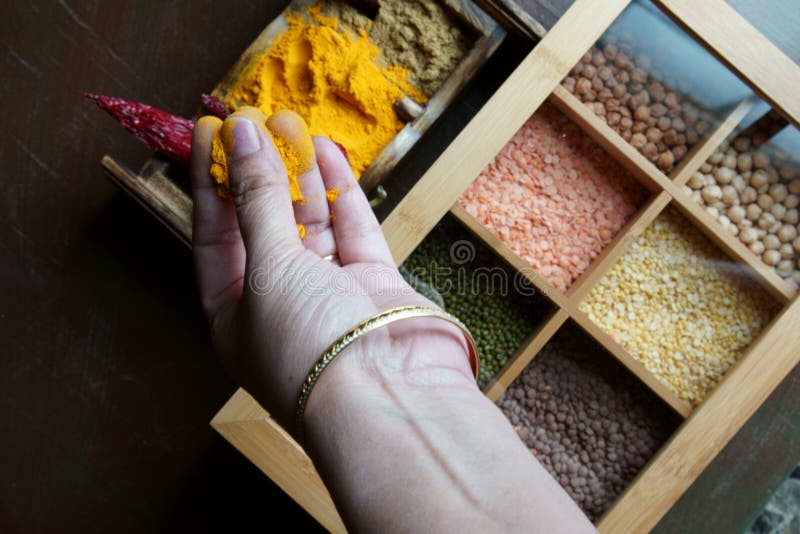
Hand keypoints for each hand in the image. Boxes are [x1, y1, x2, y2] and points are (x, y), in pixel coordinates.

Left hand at [190, 108, 475, 431]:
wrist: (390, 396)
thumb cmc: (309, 347)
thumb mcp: (266, 268)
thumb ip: (258, 198)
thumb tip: (244, 133)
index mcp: (235, 314)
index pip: (213, 236)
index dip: (210, 182)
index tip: (210, 130)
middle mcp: (280, 304)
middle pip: (262, 226)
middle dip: (258, 174)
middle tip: (255, 120)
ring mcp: (330, 292)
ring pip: (310, 223)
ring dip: (299, 175)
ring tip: (290, 124)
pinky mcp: (373, 284)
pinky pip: (352, 229)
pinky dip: (341, 192)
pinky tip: (327, 153)